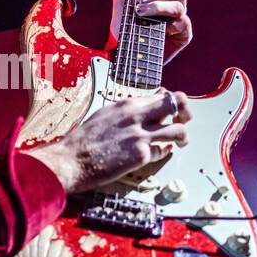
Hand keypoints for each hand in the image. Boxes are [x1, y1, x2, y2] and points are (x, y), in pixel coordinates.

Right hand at [23, 90, 191, 193]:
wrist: (70, 160)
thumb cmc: (84, 140)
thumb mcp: (106, 115)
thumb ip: (127, 112)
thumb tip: (143, 112)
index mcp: (127, 104)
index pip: (161, 96)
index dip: (170, 104)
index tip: (170, 112)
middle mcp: (136, 115)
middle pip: (177, 103)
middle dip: (186, 112)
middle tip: (184, 121)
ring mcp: (140, 134)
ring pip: (178, 130)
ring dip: (183, 137)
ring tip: (180, 143)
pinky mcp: (140, 154)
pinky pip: (162, 151)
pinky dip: (161, 153)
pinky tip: (155, 154)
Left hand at [108, 0, 192, 64]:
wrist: (120, 50)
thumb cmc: (122, 22)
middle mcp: (176, 6)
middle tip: (141, 1)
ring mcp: (180, 21)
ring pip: (180, 5)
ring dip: (160, 6)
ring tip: (141, 12)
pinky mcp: (182, 37)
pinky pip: (184, 24)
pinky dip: (169, 23)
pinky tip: (155, 27)